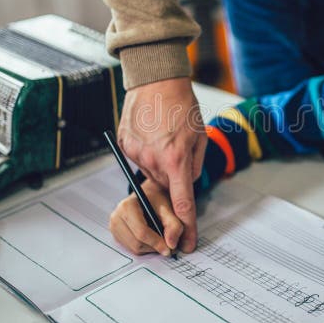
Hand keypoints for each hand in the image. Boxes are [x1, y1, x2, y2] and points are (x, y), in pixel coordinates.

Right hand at [109, 179, 182, 255]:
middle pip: (137, 243)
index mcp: (127, 206)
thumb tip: (172, 245)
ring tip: (160, 238)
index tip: (169, 248)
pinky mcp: (117, 235)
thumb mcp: (168, 207)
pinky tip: (151, 237)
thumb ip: (173, 225)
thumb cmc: (157, 200)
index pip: (141, 232)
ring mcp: (114, 227)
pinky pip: (132, 249)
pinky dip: (144, 247)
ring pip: (135, 249)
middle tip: (168, 244)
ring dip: (150, 248)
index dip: (156, 242)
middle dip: (154, 246)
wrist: (149, 195)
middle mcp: (116, 217)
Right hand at [117, 77, 206, 251]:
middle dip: (173, 179)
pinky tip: (152, 134)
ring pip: (151, 173)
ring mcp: (135, 152)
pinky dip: (146, 153)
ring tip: (164, 138)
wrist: (156, 79)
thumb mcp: (199, 136)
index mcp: (176, 159)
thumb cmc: (182, 105)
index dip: (186, 226)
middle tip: (177, 155)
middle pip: (165, 187)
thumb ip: (195, 165)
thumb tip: (188, 185)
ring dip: (160, 164)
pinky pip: (138, 159)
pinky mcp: (124, 144)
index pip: (182, 202)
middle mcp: (153, 159)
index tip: (187, 242)